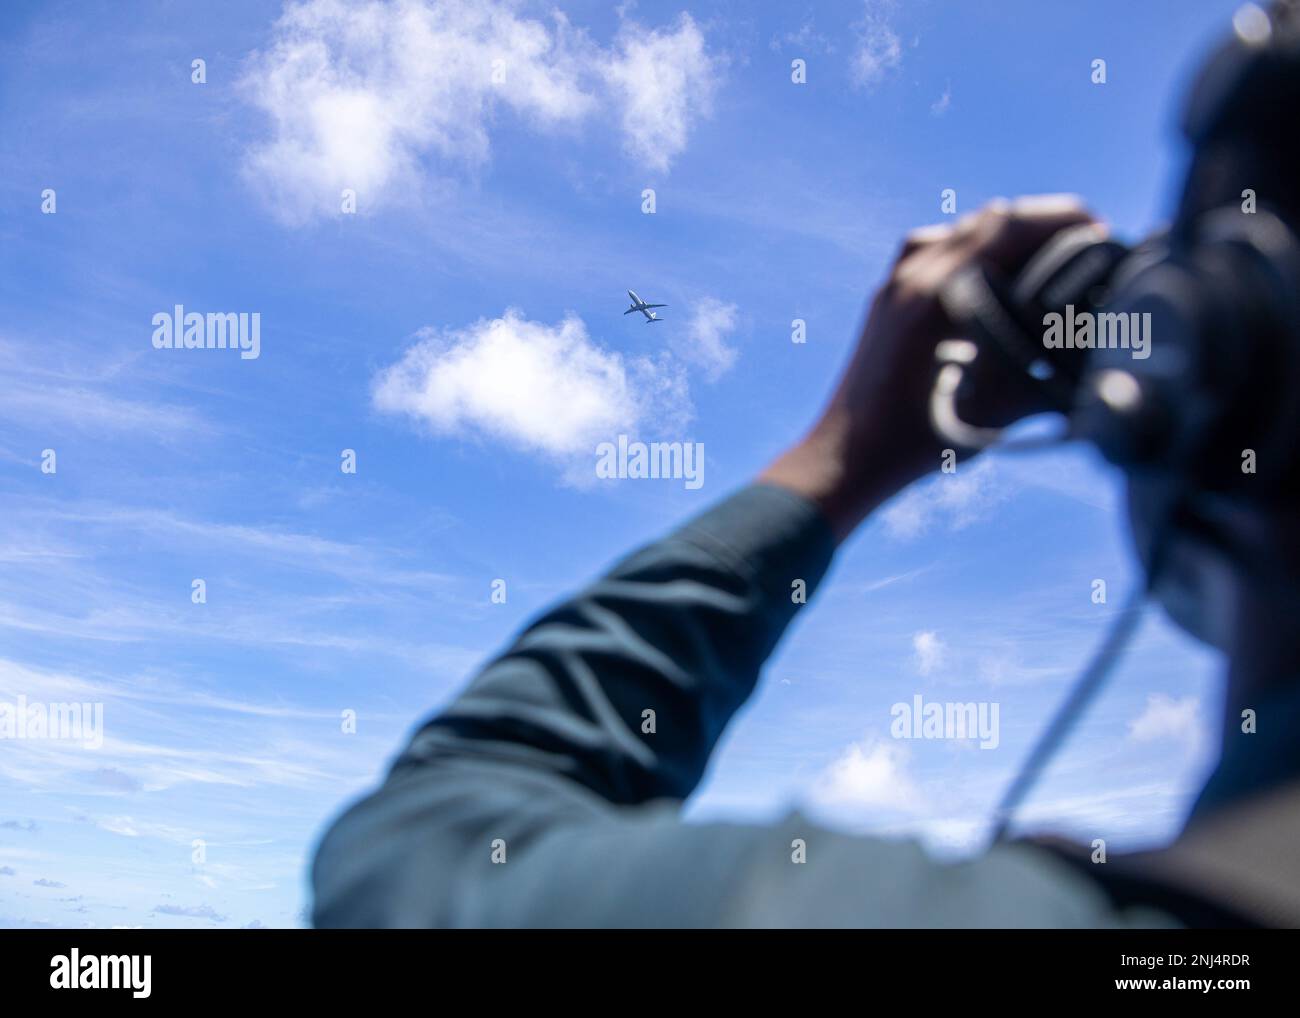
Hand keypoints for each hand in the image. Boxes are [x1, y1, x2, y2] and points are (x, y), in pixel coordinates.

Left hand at [761, 195, 1100, 541]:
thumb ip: (1049, 377)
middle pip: (990, 219)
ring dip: (1008, 234)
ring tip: (1049, 253)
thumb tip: (1105, 355)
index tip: (1100, 233)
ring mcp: (894, 283)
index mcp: (937, 292)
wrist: (847, 458)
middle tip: (1086, 241)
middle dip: (1043, 224)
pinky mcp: (887, 299)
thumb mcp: (995, 408)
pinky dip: (972, 249)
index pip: (1011, 224)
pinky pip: (934, 250)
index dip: (1063, 220)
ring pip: (961, 230)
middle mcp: (911, 276)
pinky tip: (994, 272)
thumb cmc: (917, 442)